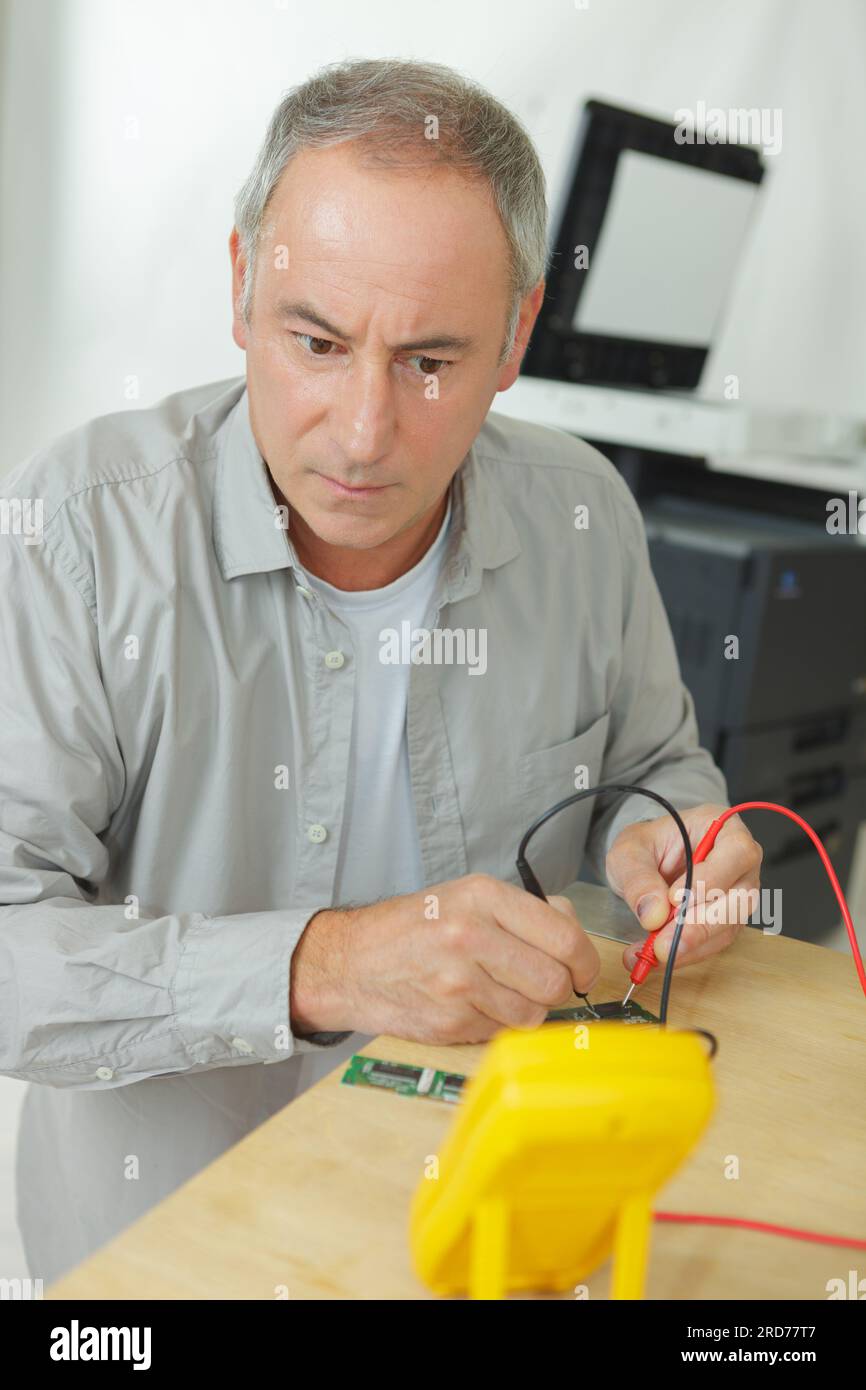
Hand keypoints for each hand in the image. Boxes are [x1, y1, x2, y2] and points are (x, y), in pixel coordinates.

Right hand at [289, 873, 600, 1043]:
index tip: (583, 969)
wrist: (353, 961)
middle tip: (544, 984)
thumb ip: (524, 910)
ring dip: (528, 1008)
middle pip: (554, 981)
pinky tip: (474, 1004)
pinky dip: (497, 1023)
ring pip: (533, 1013)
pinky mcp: (449, 1022)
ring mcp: (458, 983)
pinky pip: (501, 1031)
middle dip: (559, 988)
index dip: (585, 960)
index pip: (563, 937)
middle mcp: (470, 936)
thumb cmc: (415, 927)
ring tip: (502, 991)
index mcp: (482, 897)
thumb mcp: (467, 895)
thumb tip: (572, 931)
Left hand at [605, 803, 762, 972]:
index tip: (674, 898)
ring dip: (692, 944)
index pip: (737, 852)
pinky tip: (657, 956)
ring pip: (730, 925)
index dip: (711, 879)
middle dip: (700, 924)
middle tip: (663, 943)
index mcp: (723, 827)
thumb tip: (653, 914)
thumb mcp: (629, 852)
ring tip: (653, 953)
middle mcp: (740, 861)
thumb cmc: (645, 847)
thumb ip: (638, 877)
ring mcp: (739, 892)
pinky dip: (687, 953)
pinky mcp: (728, 920)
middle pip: (740, 897)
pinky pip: (716, 942)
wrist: (644, 863)